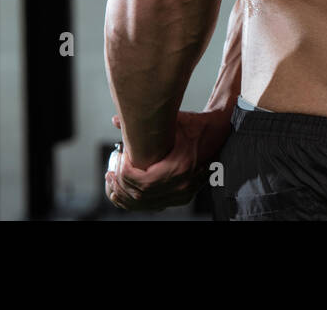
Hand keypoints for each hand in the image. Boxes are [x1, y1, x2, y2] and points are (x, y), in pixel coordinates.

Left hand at [104, 109, 231, 211]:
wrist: (217, 134)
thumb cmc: (194, 126)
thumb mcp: (171, 120)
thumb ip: (143, 123)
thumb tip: (116, 120)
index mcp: (180, 168)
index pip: (145, 182)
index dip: (126, 174)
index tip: (119, 160)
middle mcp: (182, 186)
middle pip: (142, 195)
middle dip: (121, 185)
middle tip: (109, 172)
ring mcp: (183, 194)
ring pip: (146, 203)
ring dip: (126, 195)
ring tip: (113, 183)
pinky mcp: (182, 197)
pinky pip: (155, 205)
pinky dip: (138, 201)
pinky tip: (126, 193)